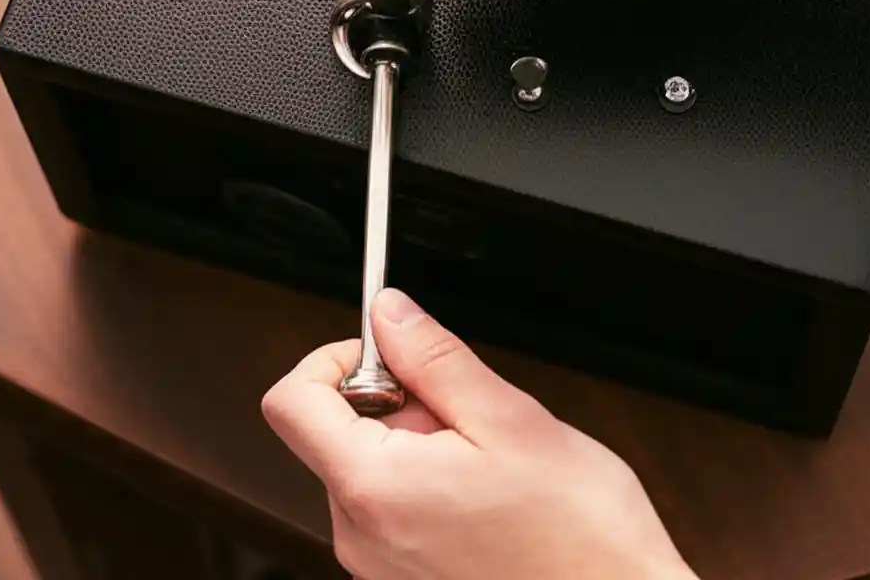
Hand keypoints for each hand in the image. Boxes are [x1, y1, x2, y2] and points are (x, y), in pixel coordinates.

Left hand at [261, 288, 697, 579]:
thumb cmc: (578, 536)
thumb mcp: (511, 420)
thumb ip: (435, 358)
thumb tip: (389, 314)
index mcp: (373, 488)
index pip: (291, 402)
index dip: (332, 359)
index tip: (382, 352)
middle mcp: (360, 535)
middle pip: (334, 435)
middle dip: (396, 407)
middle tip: (466, 417)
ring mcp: (377, 566)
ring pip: (368, 472)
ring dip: (418, 449)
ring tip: (487, 466)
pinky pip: (390, 513)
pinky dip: (427, 489)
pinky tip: (485, 500)